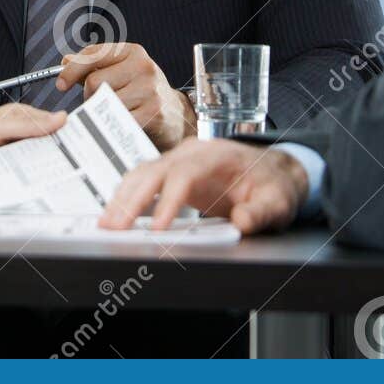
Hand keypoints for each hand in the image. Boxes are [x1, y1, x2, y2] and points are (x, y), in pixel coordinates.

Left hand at [55, 41, 195, 148]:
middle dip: (89, 96)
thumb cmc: (143, 92)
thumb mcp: (123, 72)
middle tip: (99, 104)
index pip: (94, 54)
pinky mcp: (152, 114)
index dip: (72, 70)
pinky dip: (112, 126)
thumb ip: (94, 66)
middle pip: (94, 82)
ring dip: (101, 113)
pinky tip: (120, 125)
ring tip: (113, 114)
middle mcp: (143, 66)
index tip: (61, 84)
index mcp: (133, 51)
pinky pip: (116, 121)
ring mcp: (149, 90)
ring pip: (104, 103)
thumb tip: (66, 60)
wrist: (176, 117)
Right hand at [99, 139, 308, 233]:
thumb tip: (241, 221)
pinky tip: (116, 215)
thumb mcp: (277, 200)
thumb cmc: (271, 184)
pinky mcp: (171, 174)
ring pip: (142, 174)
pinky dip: (126, 197)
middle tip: (114, 227)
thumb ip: (261, 211)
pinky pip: (143, 181)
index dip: (168, 202)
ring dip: (122, 198)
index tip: (158, 229)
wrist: (270, 171)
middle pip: (154, 171)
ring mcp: (178, 161)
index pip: (184, 175)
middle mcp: (190, 154)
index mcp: (215, 156)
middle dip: (131, 199)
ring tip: (106, 224)